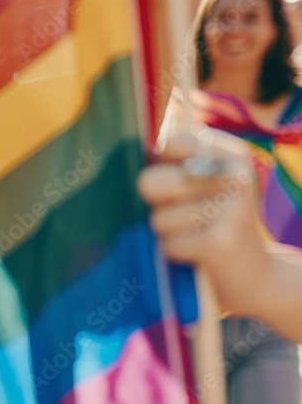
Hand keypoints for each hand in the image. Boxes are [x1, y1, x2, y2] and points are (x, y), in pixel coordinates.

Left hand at [138, 131, 273, 316]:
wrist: (253, 273)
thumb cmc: (213, 219)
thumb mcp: (202, 181)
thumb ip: (177, 156)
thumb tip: (158, 130)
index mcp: (233, 155)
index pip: (170, 144)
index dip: (161, 166)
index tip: (181, 177)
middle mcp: (236, 177)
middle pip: (150, 183)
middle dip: (158, 204)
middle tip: (187, 212)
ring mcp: (230, 210)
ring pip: (158, 219)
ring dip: (170, 232)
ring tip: (198, 234)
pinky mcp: (218, 243)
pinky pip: (167, 244)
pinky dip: (176, 252)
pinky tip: (201, 253)